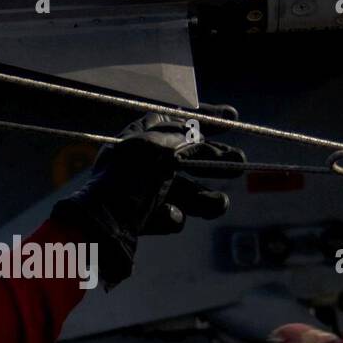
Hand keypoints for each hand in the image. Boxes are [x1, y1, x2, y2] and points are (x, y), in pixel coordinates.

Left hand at [51, 112, 244, 287]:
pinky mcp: (142, 220)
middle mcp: (141, 162)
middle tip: (240, 164)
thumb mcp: (157, 148)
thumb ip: (182, 139)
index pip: (175, 119)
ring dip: (203, 197)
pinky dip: (171, 217)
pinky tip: (165, 217)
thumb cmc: (127, 180)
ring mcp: (142, 191)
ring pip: (183, 191)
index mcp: (139, 138)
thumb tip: (197, 134)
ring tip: (219, 204)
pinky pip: (168, 216)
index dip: (204, 115)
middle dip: (215, 160)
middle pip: (186, 157)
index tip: (231, 116)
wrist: (102, 227)